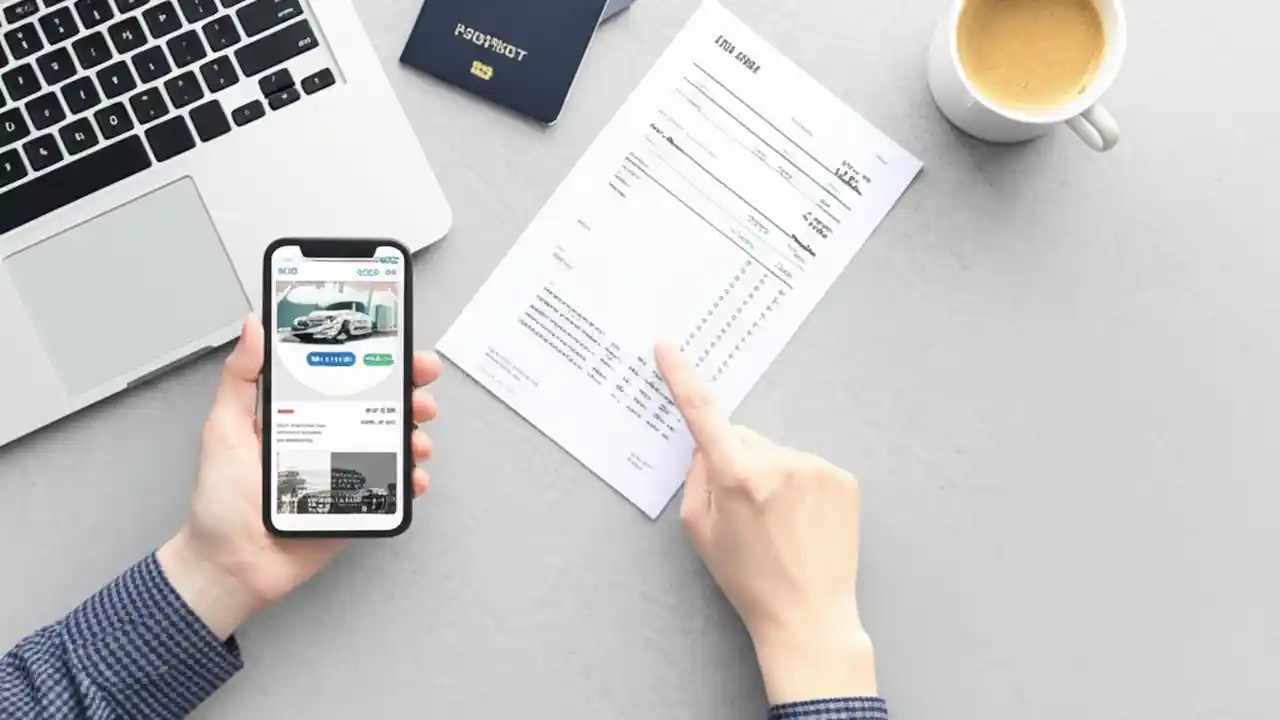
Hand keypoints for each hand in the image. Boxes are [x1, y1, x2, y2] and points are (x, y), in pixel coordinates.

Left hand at [156, 315, 441, 639]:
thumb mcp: (223, 429)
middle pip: (380, 404)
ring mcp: (346, 467)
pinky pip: (394, 484)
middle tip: (419, 395)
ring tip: (415, 439)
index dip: (377, 357)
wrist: (232, 565)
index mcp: (300, 413)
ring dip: (415, 435)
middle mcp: (328, 435)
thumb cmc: (220, 501)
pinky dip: (411, 478)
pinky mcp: (357, 501)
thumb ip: (240, 378)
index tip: (399, 346)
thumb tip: (253, 327)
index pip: (344, 374)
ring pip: (395, 441)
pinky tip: (411, 476)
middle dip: (410, 394)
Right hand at [655, 343, 875, 702]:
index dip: (682, 377)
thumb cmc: (748, 579)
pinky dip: (799, 485)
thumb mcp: (700, 530)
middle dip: (736, 461)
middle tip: (743, 510)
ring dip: (770, 474)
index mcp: (739, 477)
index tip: (667, 349)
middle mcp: (781, 463)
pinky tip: (801, 521)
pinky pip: (806, 465)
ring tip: (777, 523)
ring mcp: (817, 468)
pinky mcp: (842, 479)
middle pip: (743, 437)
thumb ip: (697, 476)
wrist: (809, 615)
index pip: (703, 413)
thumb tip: (707, 442)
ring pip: (776, 452)